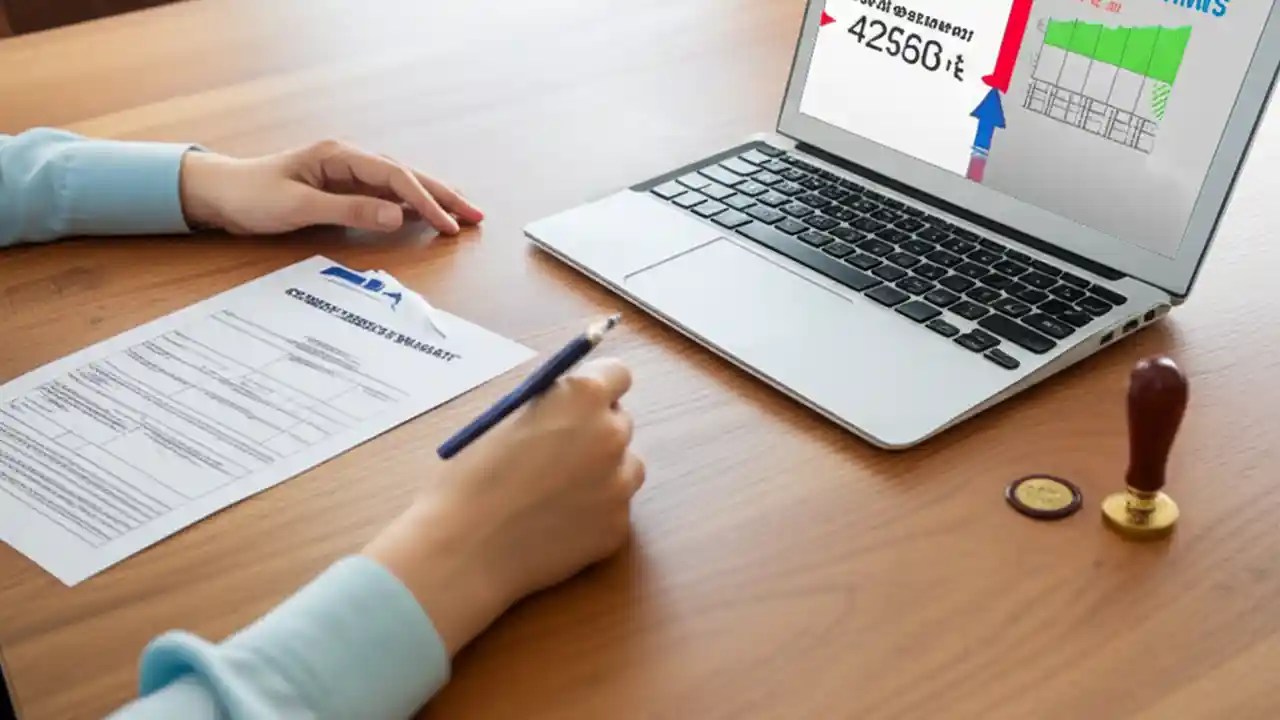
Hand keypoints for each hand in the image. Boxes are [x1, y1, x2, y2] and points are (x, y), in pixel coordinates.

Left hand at [178, 140, 482, 235]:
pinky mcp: (343, 189)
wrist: (220, 194)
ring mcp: (347, 174)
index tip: (447, 224)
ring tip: (463, 214)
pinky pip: (385, 195)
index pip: (396, 176)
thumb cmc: (253, 196)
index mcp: (340, 156)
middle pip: (407, 175)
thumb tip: (397, 215)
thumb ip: (350, 211)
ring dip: (432, 199)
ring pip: (400, 184)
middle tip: (476, 216)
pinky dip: (410, 206)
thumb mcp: (299, 206)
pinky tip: (425, 217)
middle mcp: (349, 160)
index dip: (425, 200)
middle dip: (443, 195)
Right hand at [363, 359, 643, 654]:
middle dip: (596, 430)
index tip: (582, 403)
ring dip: (603, 472)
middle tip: (562, 451)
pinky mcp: (618, 527)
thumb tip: (571, 405)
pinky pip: (615, 508)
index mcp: (582, 397)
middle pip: (621, 422)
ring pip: (625, 467)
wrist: (464, 550)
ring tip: (557, 491)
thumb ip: (549, 405)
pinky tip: (556, 523)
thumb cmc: (470, 478)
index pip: (618, 375)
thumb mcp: (506, 418)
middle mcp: (611, 435)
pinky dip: (594, 512)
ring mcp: (620, 484)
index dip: (598, 387)